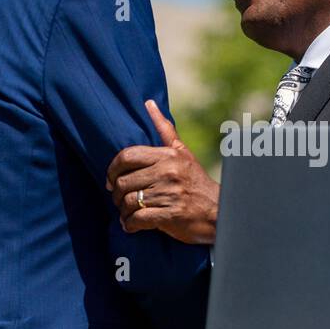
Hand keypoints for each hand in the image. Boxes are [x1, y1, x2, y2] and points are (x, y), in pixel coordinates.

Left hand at [105, 100, 218, 244]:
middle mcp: (168, 172)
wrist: (218, 211)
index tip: (111, 180)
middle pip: (124, 182)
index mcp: (168, 155)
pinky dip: (130, 225)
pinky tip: (132, 225)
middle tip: (119, 200)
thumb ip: (164, 129)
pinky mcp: (170, 215)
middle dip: (116, 194)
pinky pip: (138, 219)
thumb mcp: (182, 152)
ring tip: (127, 213)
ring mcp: (169, 194)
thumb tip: (148, 103)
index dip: (112, 169)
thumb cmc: (195, 181)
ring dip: (123, 211)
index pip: (127, 156)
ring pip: (129, 202)